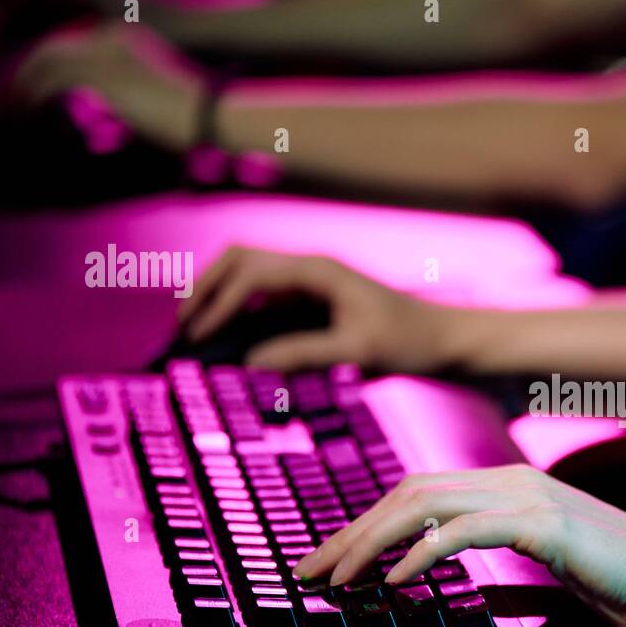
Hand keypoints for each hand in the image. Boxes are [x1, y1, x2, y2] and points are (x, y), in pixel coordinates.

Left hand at [12, 24, 203, 149]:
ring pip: (44, 61)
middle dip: (27, 75)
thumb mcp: (154, 102)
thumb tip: (100, 127)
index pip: (74, 47)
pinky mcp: (97, 70)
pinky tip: (25, 118)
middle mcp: (109, 36)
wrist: (210, 114)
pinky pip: (49, 82)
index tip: (37, 95)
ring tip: (13, 113)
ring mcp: (102, 49)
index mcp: (125, 38)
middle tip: (14, 102)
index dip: (50, 71)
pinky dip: (31, 100)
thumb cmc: (194, 119)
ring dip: (23, 87)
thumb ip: (123, 104)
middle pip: (53, 48)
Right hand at [180, 245, 456, 372]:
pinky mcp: (313, 304)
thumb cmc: (410, 341)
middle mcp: (310, 270)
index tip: (196, 337)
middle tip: (181, 329)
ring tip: (193, 333)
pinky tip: (226, 342)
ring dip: (218, 298)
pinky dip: (239, 315)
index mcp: (318, 271)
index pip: (251, 275)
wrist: (444, 339)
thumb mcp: (358, 352)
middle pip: (239, 262)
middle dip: (205, 290)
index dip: (218, 303)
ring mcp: (310, 284)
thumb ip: (305, 355)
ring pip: (248, 277)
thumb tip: (250, 364)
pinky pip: (265, 301)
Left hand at [295, 464, 625, 626]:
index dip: (367, 524)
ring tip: (336, 578)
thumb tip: (458, 588)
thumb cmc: (620, 587)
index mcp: (510, 488)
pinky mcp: (543, 523)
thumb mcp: (547, 576)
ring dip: (370, 541)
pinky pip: (464, 531)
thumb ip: (503, 574)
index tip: (332, 561)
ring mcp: (528, 496)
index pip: (419, 494)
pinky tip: (395, 581)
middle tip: (310, 571)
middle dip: (351, 532)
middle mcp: (512, 481)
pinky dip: (421, 554)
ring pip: (424, 504)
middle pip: (408, 492)